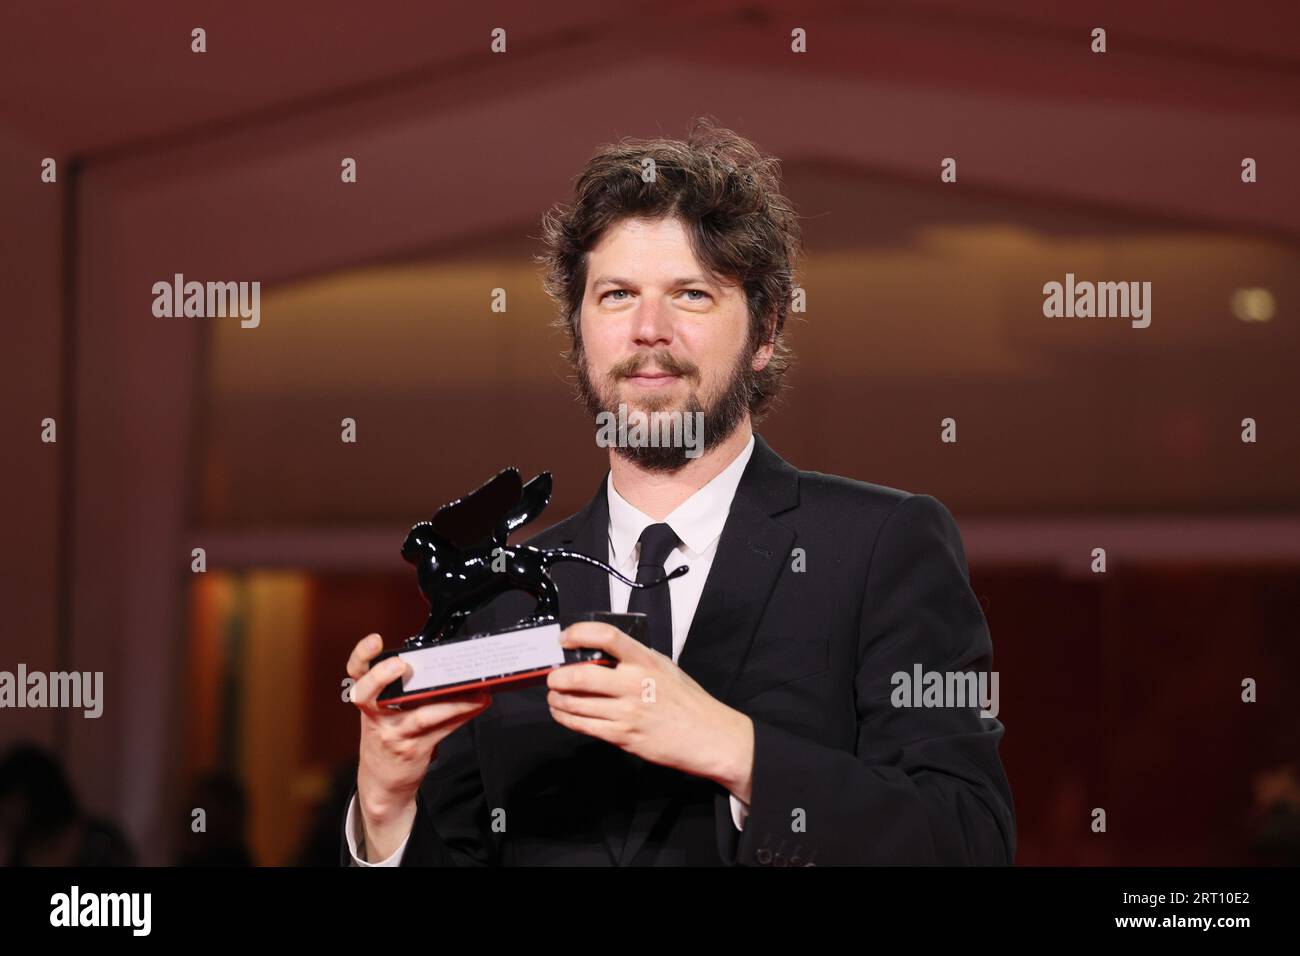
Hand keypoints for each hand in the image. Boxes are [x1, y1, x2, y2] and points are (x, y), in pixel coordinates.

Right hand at [347, 633, 491, 859]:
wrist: (382, 783)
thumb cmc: (388, 736)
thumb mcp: (386, 710)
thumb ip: (403, 687)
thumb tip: (446, 660)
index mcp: (370, 699)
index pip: (356, 672)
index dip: (362, 654)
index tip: (376, 640)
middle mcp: (376, 716)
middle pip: (367, 694)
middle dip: (381, 677)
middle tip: (400, 664)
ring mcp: (394, 734)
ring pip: (421, 716)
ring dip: (452, 703)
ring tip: (476, 691)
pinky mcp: (414, 749)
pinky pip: (442, 729)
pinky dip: (463, 714)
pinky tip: (480, 704)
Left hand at [545, 622, 753, 800]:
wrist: (710, 737)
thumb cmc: (689, 702)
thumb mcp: (667, 668)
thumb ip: (639, 659)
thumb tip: (607, 654)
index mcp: (646, 661)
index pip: (607, 636)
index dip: (580, 633)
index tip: (565, 638)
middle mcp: (634, 683)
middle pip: (581, 675)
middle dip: (557, 677)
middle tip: (553, 677)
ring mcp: (628, 712)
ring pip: (577, 704)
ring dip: (557, 700)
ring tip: (554, 697)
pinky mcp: (624, 736)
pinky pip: (585, 726)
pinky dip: (567, 719)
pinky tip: (562, 715)